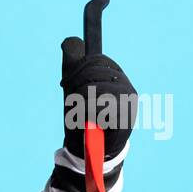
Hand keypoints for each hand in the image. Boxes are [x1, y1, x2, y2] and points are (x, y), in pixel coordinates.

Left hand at [60, 37, 135, 157]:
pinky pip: (98, 107)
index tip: (65, 85)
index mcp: (115, 77)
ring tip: (80, 115)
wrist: (88, 150)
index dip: (76, 69)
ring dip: (78, 104)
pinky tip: (89, 122)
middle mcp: (125, 86)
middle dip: (74, 85)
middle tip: (71, 103)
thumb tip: (69, 41)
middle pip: (94, 70)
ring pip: (93, 89)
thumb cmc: (81, 119)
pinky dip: (86, 114)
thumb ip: (73, 66)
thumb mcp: (73, 90)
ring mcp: (127, 101)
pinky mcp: (125, 116)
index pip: (96, 60)